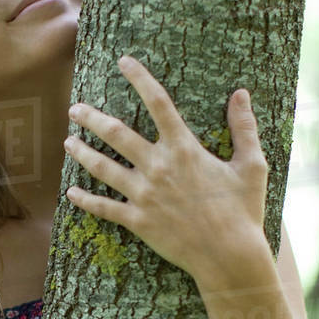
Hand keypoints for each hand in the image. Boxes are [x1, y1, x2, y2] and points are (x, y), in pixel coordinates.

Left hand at [63, 55, 268, 282]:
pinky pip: (104, 208)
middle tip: (75, 108)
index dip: (140, 78)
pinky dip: (85, 200)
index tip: (123, 61)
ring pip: (102, 167)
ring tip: (67, 141)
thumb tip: (241, 93)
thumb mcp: (252, 166)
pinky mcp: (138, 221)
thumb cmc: (243, 211)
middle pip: (116, 133)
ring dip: (81, 152)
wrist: (229, 256)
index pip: (158, 103)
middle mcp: (158, 167)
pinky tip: (71, 192)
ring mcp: (144, 195)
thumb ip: (245, 128)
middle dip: (92, 118)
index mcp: (184, 149)